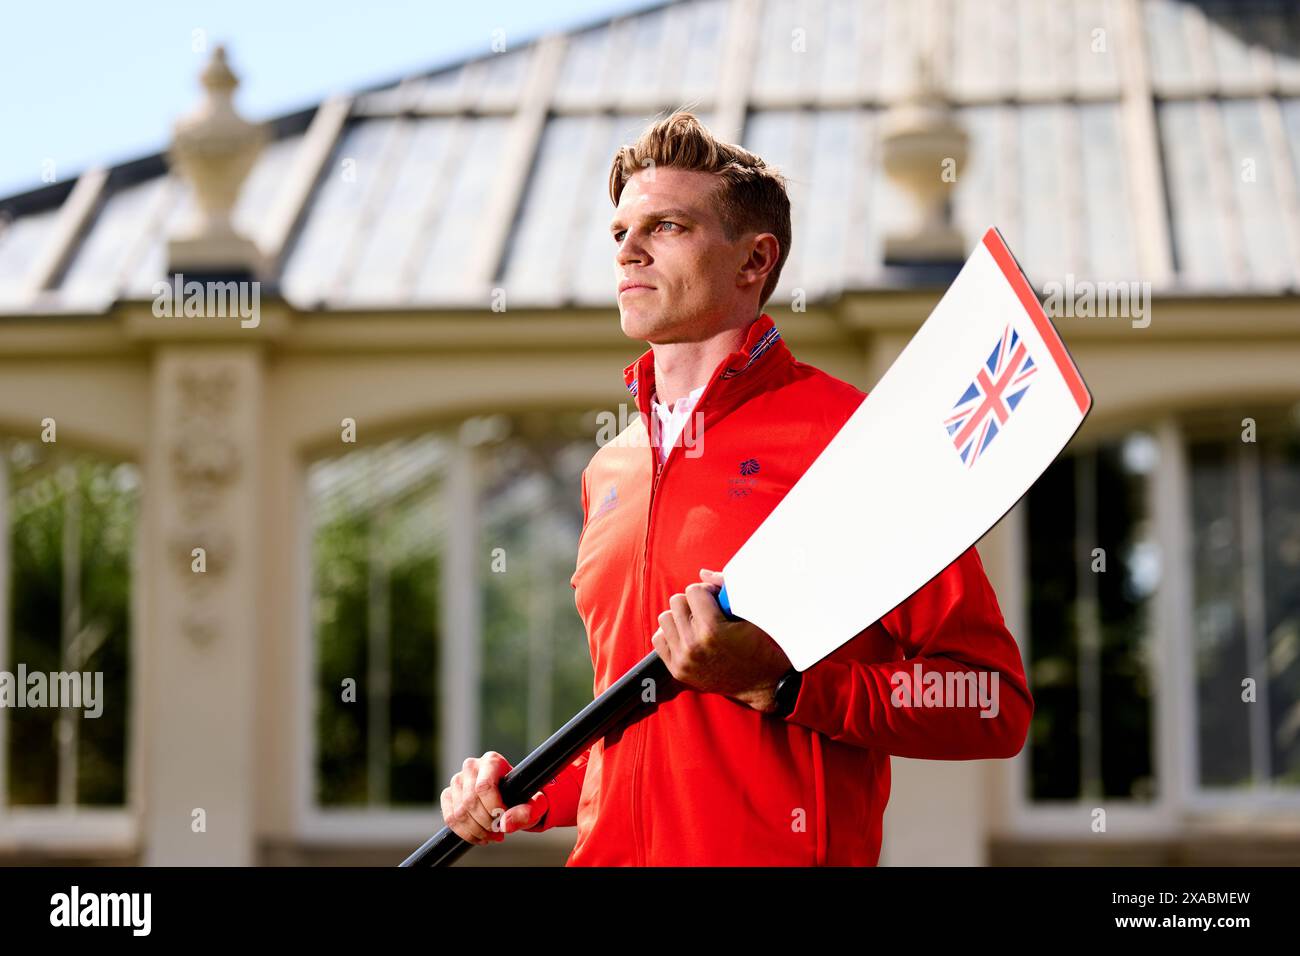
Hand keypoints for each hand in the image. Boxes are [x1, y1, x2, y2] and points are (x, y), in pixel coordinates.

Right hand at [440, 751, 546, 844]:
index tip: (503, 819)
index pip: (484, 786)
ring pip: (459, 812)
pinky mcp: (448, 794)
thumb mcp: (535, 804)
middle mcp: (471, 767)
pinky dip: (464, 833)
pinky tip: (479, 836)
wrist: (513, 798)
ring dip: (476, 831)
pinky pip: (450, 818)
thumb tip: (505, 824)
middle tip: (499, 833)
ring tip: (491, 835)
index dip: (493, 808)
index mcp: (492, 761)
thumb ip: (527, 812)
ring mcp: (457, 780)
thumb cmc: (525, 798)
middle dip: (486, 823)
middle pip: (470, 801)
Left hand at [651, 568, 791, 711]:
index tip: (717, 600)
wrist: (764, 684)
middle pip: (676, 602)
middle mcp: (693, 646)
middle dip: (693, 602)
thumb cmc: (762, 646)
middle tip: (709, 612)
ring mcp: (683, 660)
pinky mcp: (678, 671)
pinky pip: (658, 640)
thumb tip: (702, 573)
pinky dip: (671, 634)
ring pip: (664, 619)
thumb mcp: (751, 614)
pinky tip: (688, 635)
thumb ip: (726, 587)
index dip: (707, 591)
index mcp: (712, 629)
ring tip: (698, 624)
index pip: (693, 590)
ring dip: (680, 617)